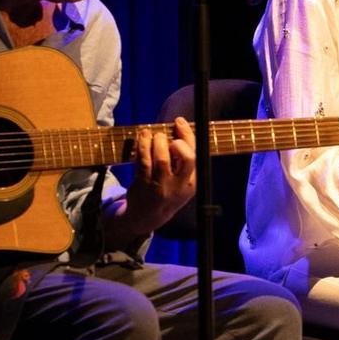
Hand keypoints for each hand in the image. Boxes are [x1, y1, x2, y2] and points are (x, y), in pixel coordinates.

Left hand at [111, 117, 197, 237]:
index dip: (188, 135)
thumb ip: (183, 160)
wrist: (147, 217)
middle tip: (169, 137)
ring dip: (157, 141)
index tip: (179, 122)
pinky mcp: (144, 184)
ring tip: (153, 135)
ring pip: (162, 158)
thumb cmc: (166, 191)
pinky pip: (144, 161)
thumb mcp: (182, 182)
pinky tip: (143, 137)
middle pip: (187, 158)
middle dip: (179, 141)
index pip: (196, 155)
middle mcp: (179, 185)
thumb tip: (179, 128)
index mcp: (192, 182)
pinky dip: (143, 145)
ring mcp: (161, 186)